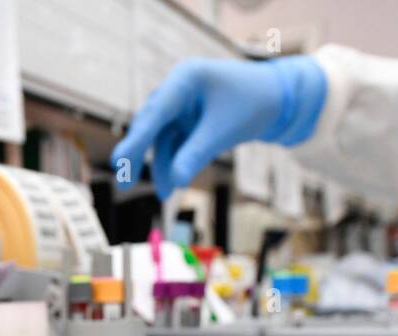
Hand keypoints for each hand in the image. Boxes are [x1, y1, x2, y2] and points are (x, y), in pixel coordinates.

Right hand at [111, 56, 327, 198]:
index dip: (136, 139)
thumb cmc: (253, 104)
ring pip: (162, 138)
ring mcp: (182, 106)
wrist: (277, 99)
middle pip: (150, 125)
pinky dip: (174, 163)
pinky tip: (172, 184)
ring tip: (164, 194)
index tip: (119, 162)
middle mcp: (178, 90)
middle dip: (139, 155)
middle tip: (124, 183)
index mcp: (185, 79)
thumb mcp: (223, 132)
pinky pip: (174, 144)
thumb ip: (196, 155)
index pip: (156, 112)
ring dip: (161, 166)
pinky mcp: (188, 120)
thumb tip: (174, 182)